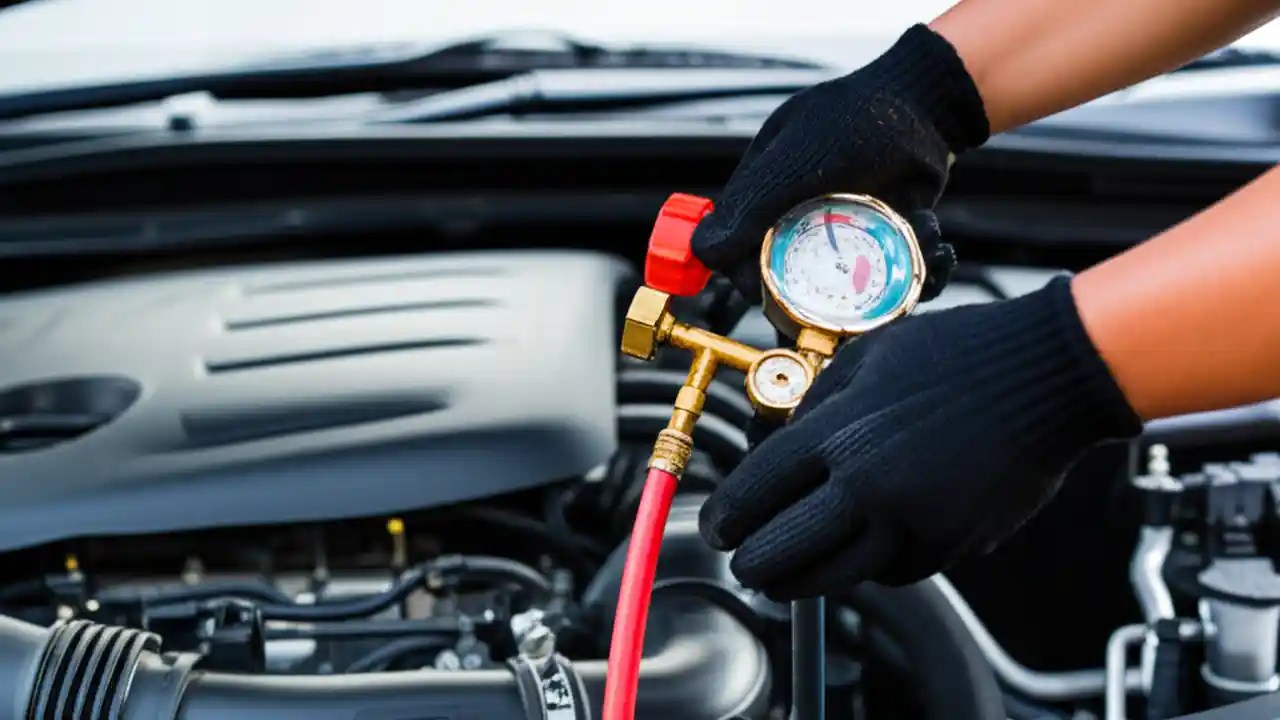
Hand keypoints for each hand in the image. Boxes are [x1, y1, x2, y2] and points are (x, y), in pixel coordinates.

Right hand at [691, 24, 987, 302]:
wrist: (925, 101)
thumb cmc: (853, 118)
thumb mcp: (795, 161)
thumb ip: (751, 206)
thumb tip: (703, 253)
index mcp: (767, 200)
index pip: (744, 256)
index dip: (754, 285)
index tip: (775, 300)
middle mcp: (804, 222)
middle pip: (803, 287)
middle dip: (834, 301)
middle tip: (860, 301)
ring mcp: (849, 233)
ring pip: (858, 290)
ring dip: (893, 284)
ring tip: (920, 252)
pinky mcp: (891, 239)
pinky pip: (902, 275)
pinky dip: (925, 270)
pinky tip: (938, 249)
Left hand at [698, 278, 1140, 599]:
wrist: (1050, 375)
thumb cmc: (959, 353)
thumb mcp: (868, 357)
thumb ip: (819, 405)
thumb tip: (783, 445)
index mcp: (842, 433)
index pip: (758, 490)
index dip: (726, 516)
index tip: (716, 527)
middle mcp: (873, 485)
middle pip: (786, 550)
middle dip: (753, 563)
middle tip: (742, 563)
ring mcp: (917, 521)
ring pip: (839, 575)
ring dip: (801, 581)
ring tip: (783, 578)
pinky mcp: (956, 543)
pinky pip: (896, 569)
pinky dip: (871, 566)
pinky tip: (858, 552)